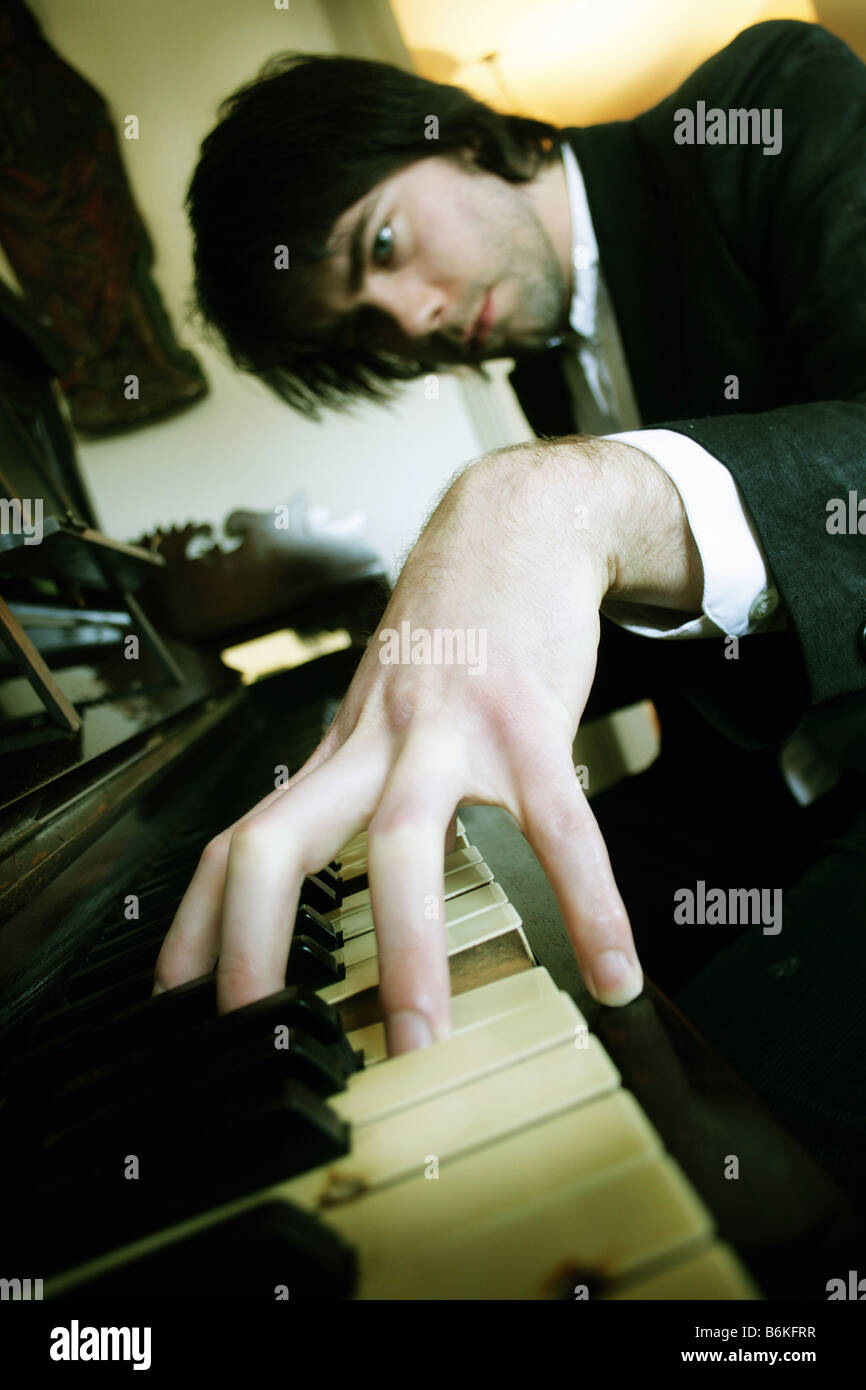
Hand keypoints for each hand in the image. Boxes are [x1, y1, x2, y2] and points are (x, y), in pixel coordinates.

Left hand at [153, 437, 701, 1053]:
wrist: (513, 525)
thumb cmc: (448, 626)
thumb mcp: (386, 706)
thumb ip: (366, 784)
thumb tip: (354, 875)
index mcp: (341, 750)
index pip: (241, 840)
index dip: (200, 924)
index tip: (177, 1002)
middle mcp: (374, 742)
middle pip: (280, 843)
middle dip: (256, 948)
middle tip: (261, 1046)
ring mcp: (450, 732)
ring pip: (405, 841)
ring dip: (406, 949)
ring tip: (420, 1041)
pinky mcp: (532, 727)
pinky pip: (562, 831)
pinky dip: (590, 907)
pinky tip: (614, 973)